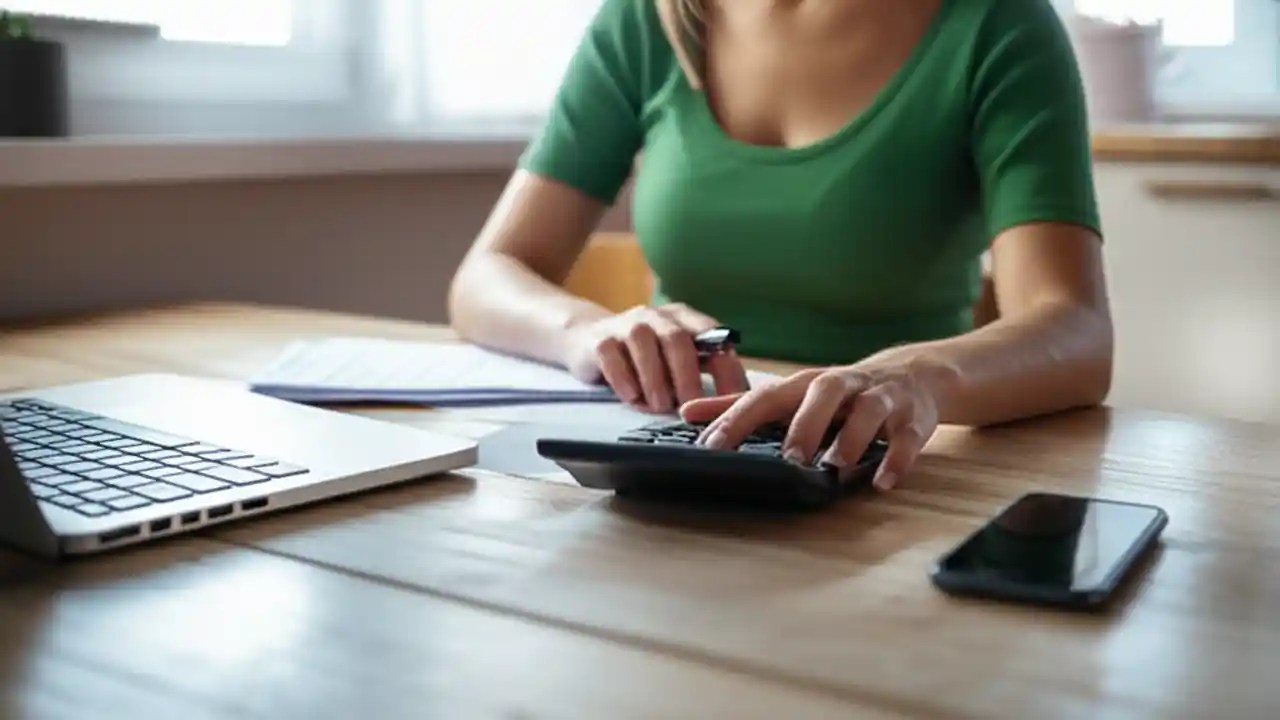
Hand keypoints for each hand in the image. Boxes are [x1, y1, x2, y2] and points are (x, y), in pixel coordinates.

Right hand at [564, 303, 748, 412]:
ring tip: (660, 406)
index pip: (713, 337)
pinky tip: (631, 397)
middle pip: (677, 340)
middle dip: (687, 375)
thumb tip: (735, 402)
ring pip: (643, 344)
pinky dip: (623, 378)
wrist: (588, 340)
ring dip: (654, 378)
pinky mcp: (599, 340)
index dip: (725, 368)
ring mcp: (626, 325)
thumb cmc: (645, 357)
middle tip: (691, 406)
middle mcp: (657, 316)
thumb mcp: (677, 359)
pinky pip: (612, 356)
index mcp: (684, 318)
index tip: (732, 399)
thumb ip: (704, 370)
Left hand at [680, 361, 947, 489]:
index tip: (712, 447)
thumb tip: (686, 412)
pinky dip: (897, 459)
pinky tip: (882, 482)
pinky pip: (908, 438)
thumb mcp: (791, 395)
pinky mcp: (913, 418)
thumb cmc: (840, 393)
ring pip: (868, 412)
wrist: (913, 375)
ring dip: (851, 440)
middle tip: (789, 459)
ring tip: (834, 469)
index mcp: (806, 384)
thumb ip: (741, 405)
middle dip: (805, 425)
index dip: (739, 420)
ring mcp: (880, 399)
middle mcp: (842, 386)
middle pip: (822, 395)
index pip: (767, 398)